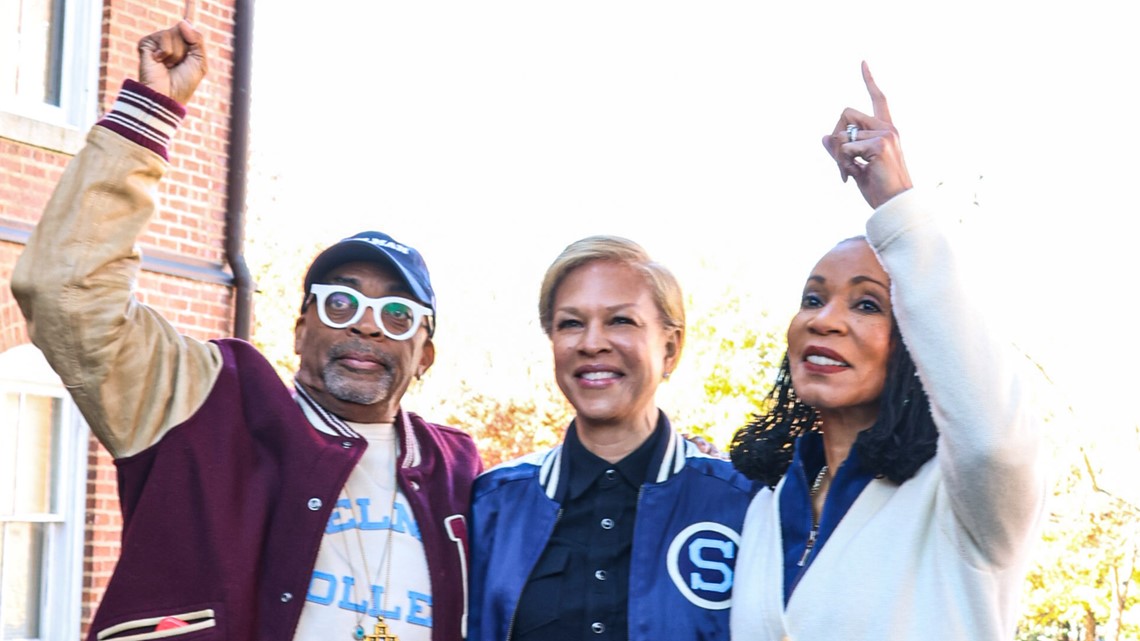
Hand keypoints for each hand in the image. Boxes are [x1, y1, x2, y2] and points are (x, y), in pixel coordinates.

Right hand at [137, 20, 207, 104]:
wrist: (166, 95)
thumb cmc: (184, 83)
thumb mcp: (200, 62)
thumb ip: (197, 40)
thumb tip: (183, 22)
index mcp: (182, 46)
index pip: (191, 31)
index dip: (194, 44)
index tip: (189, 61)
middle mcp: (169, 42)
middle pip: (184, 31)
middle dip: (185, 50)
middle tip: (178, 65)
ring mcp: (156, 42)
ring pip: (174, 34)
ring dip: (176, 54)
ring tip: (169, 65)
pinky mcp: (146, 43)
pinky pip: (163, 37)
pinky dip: (166, 52)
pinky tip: (159, 62)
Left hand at [821, 62, 911, 209]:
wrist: (895, 205)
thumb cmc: (879, 189)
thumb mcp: (856, 167)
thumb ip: (841, 152)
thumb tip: (825, 137)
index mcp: (886, 130)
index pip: (878, 99)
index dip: (869, 80)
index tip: (862, 62)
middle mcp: (888, 128)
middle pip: (846, 113)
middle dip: (836, 137)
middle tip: (842, 163)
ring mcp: (886, 134)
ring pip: (842, 135)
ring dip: (839, 158)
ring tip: (851, 173)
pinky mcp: (881, 144)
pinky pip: (845, 148)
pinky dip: (843, 164)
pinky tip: (855, 175)